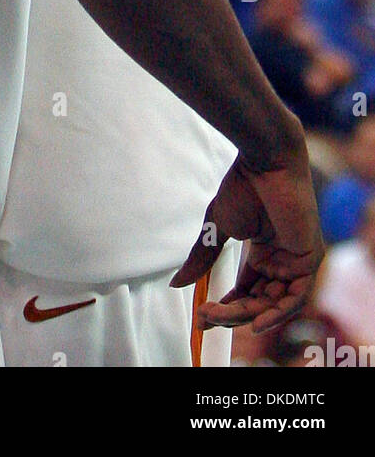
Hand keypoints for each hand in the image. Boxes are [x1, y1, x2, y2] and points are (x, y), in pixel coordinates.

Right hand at [171, 145, 323, 333]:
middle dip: (231, 314)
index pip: (248, 292)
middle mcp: (282, 261)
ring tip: (219, 315)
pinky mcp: (309, 261)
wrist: (265, 164)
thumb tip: (177, 283)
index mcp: (265, 253)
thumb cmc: (243, 188)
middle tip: (206, 316)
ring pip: (273, 305)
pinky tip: (255, 323)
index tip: (202, 317)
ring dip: (247, 315)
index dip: (226, 308)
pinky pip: (295, 299)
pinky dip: (277, 314)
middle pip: (258, 302)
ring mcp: (296, 262)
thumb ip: (202, 258)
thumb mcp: (218, 229)